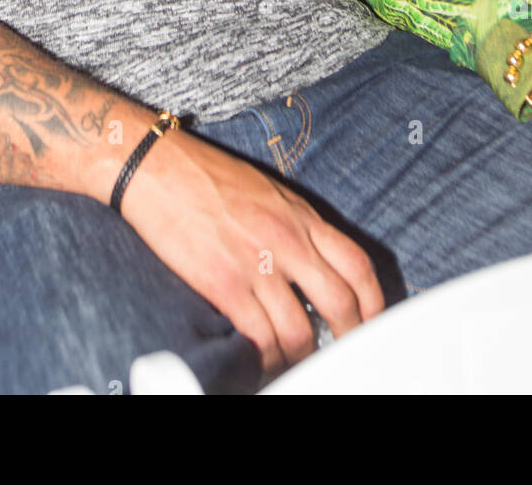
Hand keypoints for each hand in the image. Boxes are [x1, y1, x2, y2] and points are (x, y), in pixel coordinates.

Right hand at [119, 125, 383, 376]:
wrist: (157, 167)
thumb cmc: (207, 177)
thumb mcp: (267, 193)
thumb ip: (295, 227)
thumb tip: (314, 267)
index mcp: (301, 216)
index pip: (357, 265)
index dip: (374, 303)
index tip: (372, 324)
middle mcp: (287, 240)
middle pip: (340, 304)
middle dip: (348, 338)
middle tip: (343, 356)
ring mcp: (258, 264)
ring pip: (300, 332)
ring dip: (301, 357)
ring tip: (294, 364)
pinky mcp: (224, 284)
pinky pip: (259, 339)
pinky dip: (265, 360)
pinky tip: (261, 363)